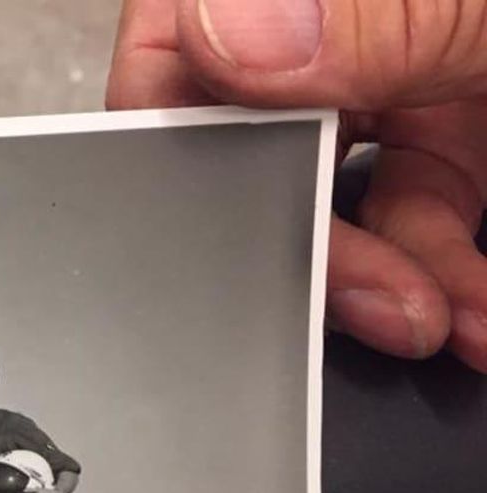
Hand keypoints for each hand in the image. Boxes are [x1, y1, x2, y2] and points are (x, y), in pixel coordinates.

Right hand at [108, 0, 486, 372]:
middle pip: (250, 143)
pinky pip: (410, 208)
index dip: (177, 142)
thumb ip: (377, 15)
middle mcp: (339, 24)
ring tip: (430, 320)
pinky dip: (436, 272)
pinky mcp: (448, 120)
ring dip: (380, 281)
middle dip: (304, 244)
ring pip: (328, 195)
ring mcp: (394, 73)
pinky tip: (465, 308)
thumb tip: (223, 35)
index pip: (180, 44)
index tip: (235, 222)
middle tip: (360, 299)